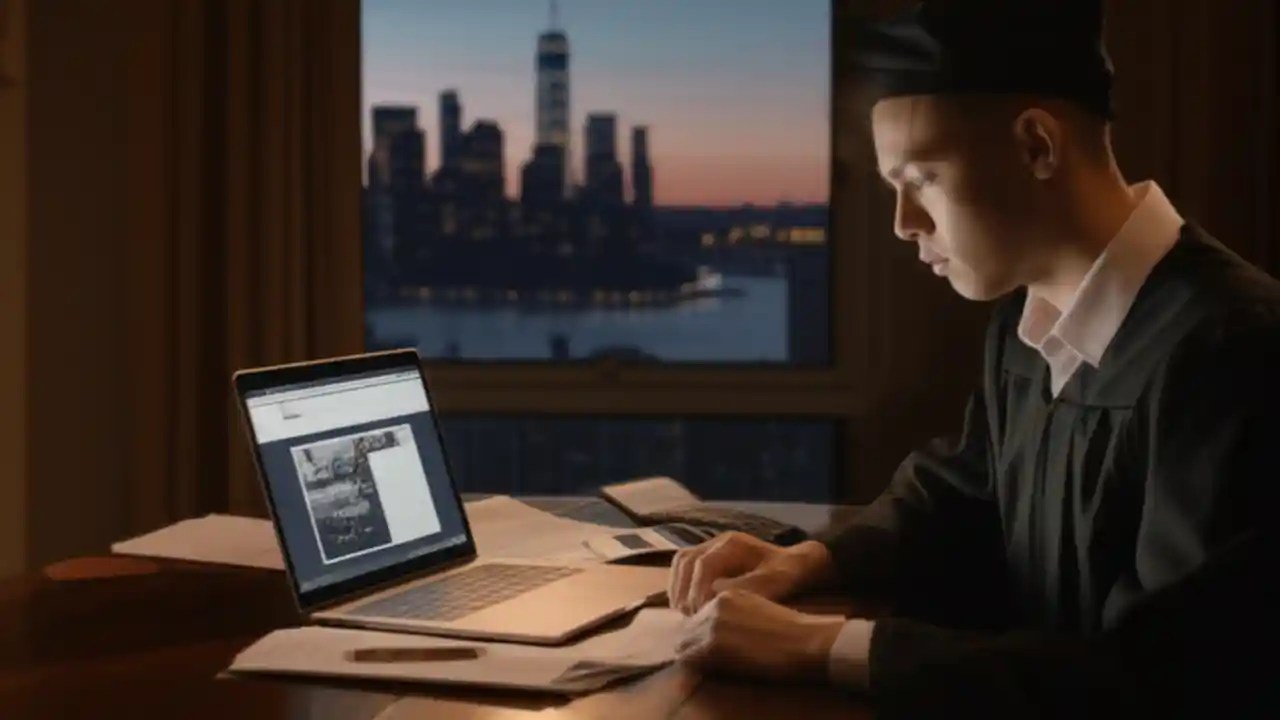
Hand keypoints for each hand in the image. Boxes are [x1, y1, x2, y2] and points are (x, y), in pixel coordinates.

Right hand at [668, 532, 835, 614]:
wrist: (801, 565)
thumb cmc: (789, 573)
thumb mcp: (777, 581)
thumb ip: (748, 587)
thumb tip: (715, 595)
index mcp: (733, 544)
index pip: (703, 563)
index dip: (697, 589)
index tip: (701, 613)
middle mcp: (718, 542)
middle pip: (685, 561)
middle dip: (683, 590)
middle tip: (689, 616)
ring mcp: (711, 548)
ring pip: (681, 563)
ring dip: (678, 588)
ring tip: (684, 613)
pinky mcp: (709, 560)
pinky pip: (684, 569)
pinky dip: (680, 587)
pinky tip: (686, 607)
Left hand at [676, 589, 844, 681]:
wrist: (803, 639)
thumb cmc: (792, 631)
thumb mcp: (759, 611)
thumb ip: (737, 615)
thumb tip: (724, 635)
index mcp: (728, 594)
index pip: (699, 613)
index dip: (699, 630)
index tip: (705, 643)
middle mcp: (716, 603)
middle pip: (687, 625)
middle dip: (691, 641)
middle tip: (699, 656)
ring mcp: (712, 622)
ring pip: (685, 641)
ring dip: (692, 653)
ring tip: (706, 662)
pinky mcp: (714, 642)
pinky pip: (691, 656)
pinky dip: (696, 664)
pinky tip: (710, 667)